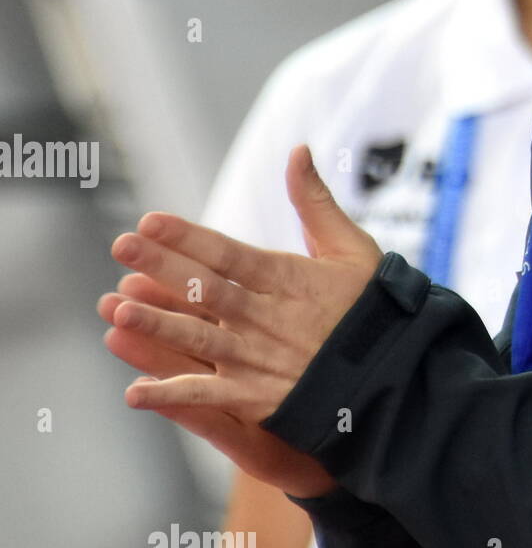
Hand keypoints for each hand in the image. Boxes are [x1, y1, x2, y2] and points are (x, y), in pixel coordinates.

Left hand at [100, 145, 381, 485]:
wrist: (398, 372)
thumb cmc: (374, 307)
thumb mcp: (351, 246)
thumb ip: (315, 201)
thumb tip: (297, 150)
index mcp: (288, 278)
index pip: (227, 252)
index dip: (187, 237)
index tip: (150, 221)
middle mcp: (268, 317)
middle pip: (205, 289)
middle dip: (160, 267)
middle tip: (119, 246)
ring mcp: (261, 359)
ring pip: (199, 340)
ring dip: (158, 325)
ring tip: (116, 310)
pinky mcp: (260, 398)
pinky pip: (209, 397)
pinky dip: (172, 395)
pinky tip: (135, 393)